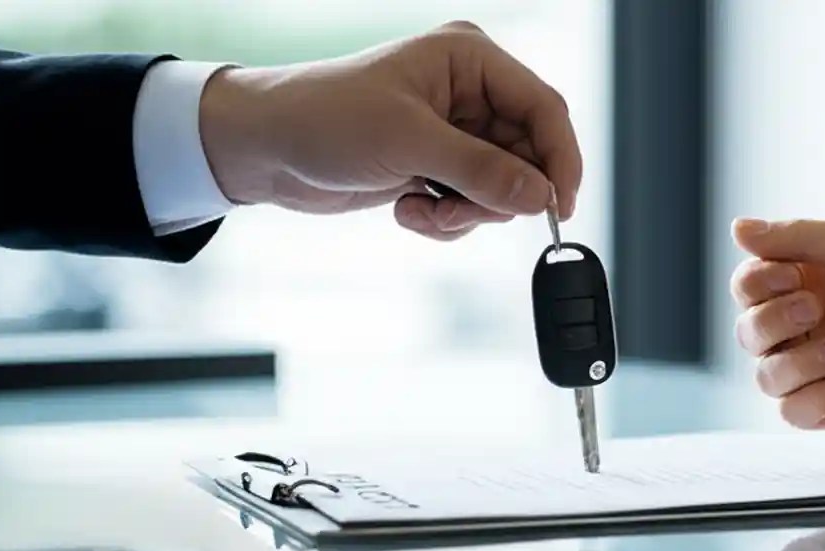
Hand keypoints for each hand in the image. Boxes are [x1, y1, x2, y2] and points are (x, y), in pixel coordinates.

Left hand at [199, 21, 580, 240]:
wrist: (265, 147)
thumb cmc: (324, 119)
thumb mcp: (409, 142)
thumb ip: (482, 171)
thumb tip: (540, 197)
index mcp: (470, 59)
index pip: (543, 108)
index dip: (560, 160)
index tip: (559, 209)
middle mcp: (469, 92)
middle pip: (528, 155)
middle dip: (498, 195)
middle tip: (461, 211)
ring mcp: (455, 131)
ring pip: (502, 187)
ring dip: (466, 211)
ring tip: (422, 207)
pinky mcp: (438, 164)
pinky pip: (472, 202)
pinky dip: (446, 217)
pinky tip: (407, 207)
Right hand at [729, 219, 824, 430]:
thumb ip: (802, 237)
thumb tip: (737, 227)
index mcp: (816, 278)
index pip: (750, 283)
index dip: (755, 282)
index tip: (789, 275)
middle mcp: (815, 323)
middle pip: (748, 330)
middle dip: (771, 321)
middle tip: (818, 310)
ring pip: (764, 375)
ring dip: (795, 361)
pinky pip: (792, 413)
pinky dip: (812, 398)